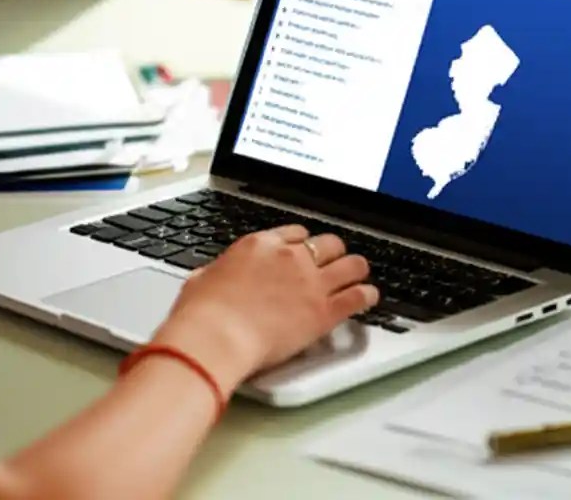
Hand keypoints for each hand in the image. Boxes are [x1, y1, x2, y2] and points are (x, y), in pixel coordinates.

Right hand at [150, 225, 378, 389]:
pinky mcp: (324, 311)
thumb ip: (218, 273)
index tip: (306, 250)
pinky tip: (370, 297)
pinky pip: (359, 296)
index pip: (295, 233)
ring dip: (356, 269)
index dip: (304, 242)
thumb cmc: (201, 314)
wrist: (215, 337)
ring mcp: (312, 283)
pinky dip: (367, 295)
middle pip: (329, 243)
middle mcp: (291, 258)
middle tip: (334, 263)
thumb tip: (212, 277)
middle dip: (333, 252)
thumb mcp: (201, 280)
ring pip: (352, 264)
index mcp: (260, 246)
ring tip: (360, 275)